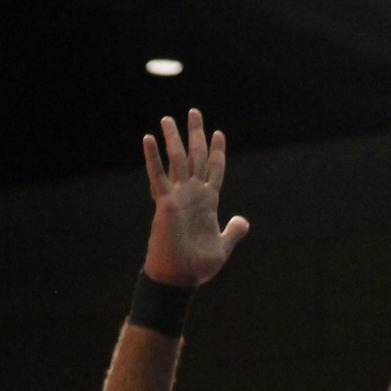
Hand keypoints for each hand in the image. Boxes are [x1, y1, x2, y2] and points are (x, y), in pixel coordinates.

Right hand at [143, 109, 249, 286]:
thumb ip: (233, 232)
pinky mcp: (165, 203)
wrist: (179, 278)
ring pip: (177, 161)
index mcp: (208, 202)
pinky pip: (158, 176)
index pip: (214, 170)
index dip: (217, 151)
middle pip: (196, 157)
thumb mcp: (223, 247)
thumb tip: (243, 221)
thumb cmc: (198, 266)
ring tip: (168, 118)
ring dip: (173, 139)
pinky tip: (148, 138)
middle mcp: (193, 194)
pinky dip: (153, 158)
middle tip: (194, 112)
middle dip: (195, 134)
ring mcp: (179, 196)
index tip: (218, 132)